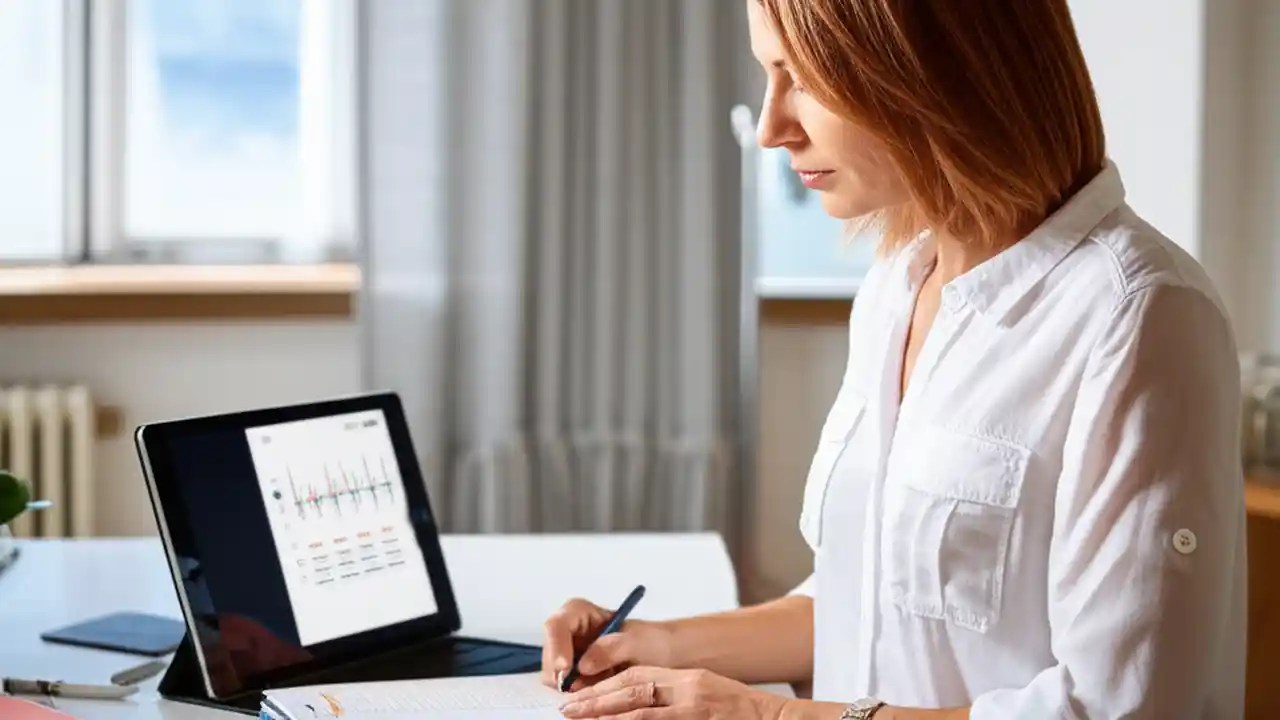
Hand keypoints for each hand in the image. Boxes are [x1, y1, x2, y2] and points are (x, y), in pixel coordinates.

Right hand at [542, 597, 674, 690]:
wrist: (665, 657)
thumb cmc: (653, 641)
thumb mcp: (637, 641)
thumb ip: (610, 648)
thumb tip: (583, 664)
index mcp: (579, 612)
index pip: (556, 626)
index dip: (556, 647)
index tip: (565, 669)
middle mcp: (568, 631)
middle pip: (549, 654)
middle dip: (563, 674)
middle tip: (585, 687)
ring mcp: (568, 653)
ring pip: (554, 675)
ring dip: (573, 686)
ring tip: (602, 683)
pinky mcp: (573, 674)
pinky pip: (564, 688)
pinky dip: (579, 693)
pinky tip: (599, 688)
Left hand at [558, 666, 790, 719]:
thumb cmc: (741, 712)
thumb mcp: (706, 694)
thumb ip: (672, 696)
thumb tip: (630, 707)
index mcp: (688, 678)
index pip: (638, 677)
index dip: (606, 687)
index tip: (580, 698)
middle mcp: (689, 691)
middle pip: (634, 692)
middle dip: (598, 703)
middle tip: (569, 712)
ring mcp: (695, 711)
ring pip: (642, 714)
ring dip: (610, 719)